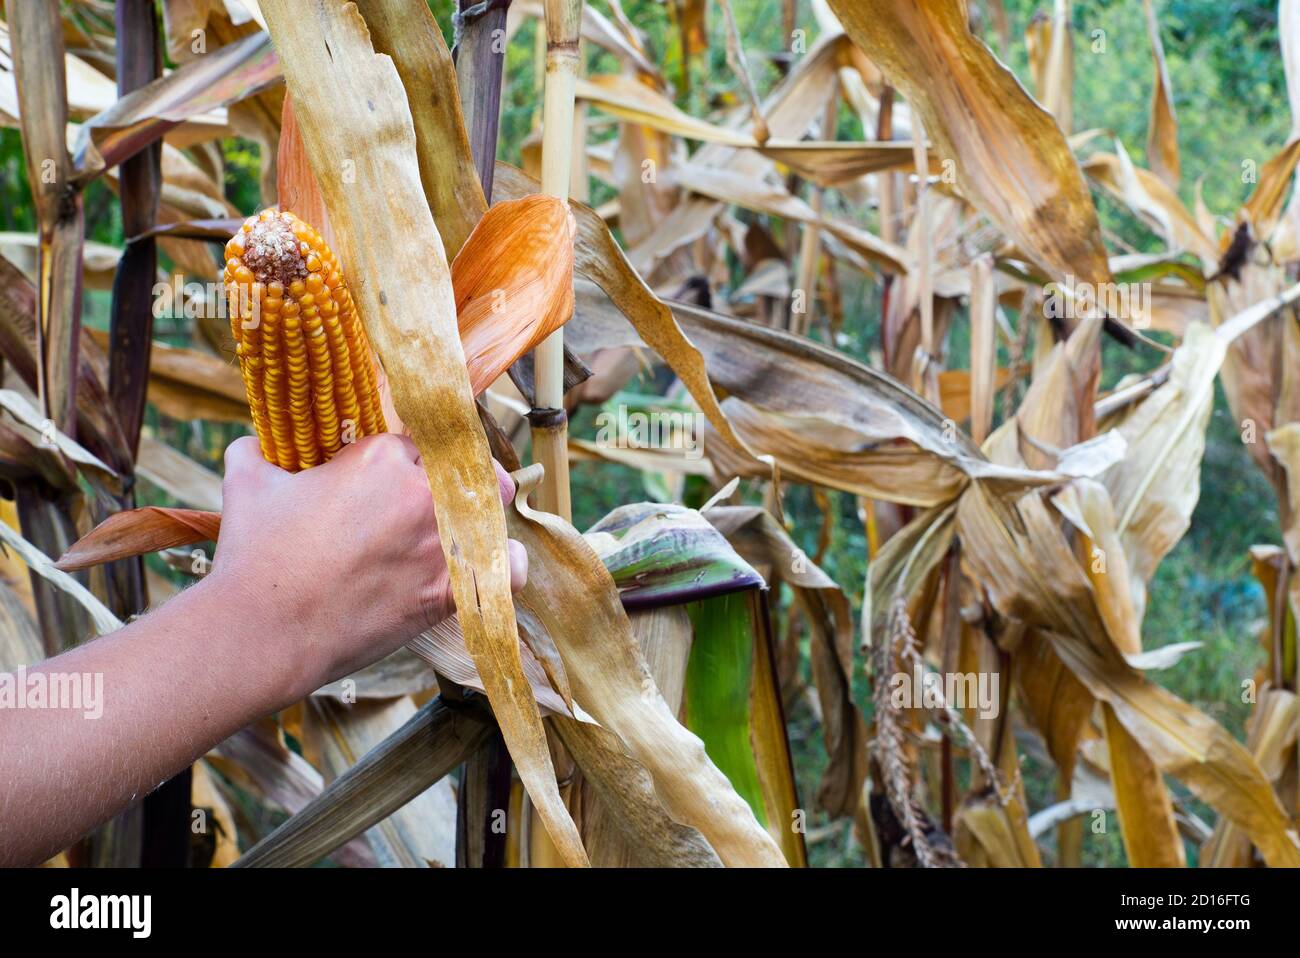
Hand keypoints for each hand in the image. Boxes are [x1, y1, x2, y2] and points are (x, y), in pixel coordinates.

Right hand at [209, 434, 525, 695]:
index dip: (409, 461)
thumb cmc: (253, 557)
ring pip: (492, 511)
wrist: (262, 632)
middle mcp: (421, 492)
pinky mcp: (448, 591)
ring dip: (480, 519)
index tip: (392, 481)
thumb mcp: (247, 482)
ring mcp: (440, 543)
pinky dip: (504, 567)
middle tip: (429, 503)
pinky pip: (507, 569)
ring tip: (457, 534)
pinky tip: (488, 567)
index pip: (420, 442)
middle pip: (467, 469)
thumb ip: (257, 449)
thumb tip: (256, 443)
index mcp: (381, 456)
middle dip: (456, 480)